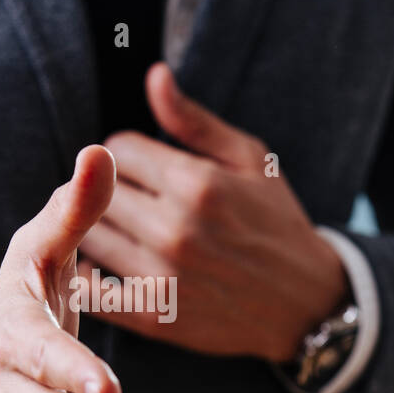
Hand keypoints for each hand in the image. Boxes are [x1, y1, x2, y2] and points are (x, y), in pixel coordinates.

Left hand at [78, 63, 347, 362]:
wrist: (305, 303)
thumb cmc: (276, 223)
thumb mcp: (250, 160)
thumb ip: (193, 121)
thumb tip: (153, 76)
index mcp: (198, 184)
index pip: (116, 150)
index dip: (128, 153)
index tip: (144, 166)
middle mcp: (175, 230)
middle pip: (96, 191)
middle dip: (108, 189)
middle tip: (132, 199)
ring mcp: (161, 276)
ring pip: (88, 235)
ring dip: (97, 229)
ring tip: (124, 231)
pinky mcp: (152, 316)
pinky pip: (90, 290)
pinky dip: (88, 275)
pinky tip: (108, 267)